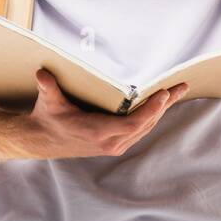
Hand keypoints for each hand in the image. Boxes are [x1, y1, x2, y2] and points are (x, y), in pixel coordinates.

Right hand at [26, 69, 188, 158]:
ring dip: (162, 110)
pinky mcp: (116, 144)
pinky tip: (162, 105)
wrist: (43, 140)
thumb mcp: (49, 102)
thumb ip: (48, 88)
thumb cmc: (49, 118)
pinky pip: (140, 130)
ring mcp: (114, 145)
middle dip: (164, 106)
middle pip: (145, 124)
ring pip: (145, 128)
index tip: (163, 95)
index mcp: (97, 132)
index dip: (150, 111)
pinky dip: (153, 116)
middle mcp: (110, 142)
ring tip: (177, 92)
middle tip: (179, 87)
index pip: (132, 124)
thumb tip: (41, 75)